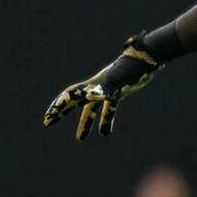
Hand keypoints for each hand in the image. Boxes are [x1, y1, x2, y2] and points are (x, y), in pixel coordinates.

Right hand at [43, 38, 163, 139]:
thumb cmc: (134, 66)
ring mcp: (108, 89)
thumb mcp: (120, 78)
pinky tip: (105, 133)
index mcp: (95, 84)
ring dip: (86, 122)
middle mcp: (99, 86)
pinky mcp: (120, 91)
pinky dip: (106, 119)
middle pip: (75, 100)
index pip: (71, 95)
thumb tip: (93, 96)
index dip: (58, 106)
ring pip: (92, 108)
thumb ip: (106, 87)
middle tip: (48, 122)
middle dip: (61, 111)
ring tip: (80, 139)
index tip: (48, 118)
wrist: (148, 57)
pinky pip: (110, 108)